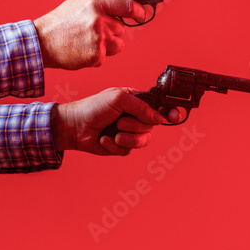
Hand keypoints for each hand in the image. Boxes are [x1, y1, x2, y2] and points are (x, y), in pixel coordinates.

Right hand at [32, 0, 148, 69]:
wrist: (41, 43)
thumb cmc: (56, 24)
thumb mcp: (75, 4)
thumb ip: (96, 5)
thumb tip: (113, 8)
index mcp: (95, 4)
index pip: (126, 6)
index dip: (138, 11)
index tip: (142, 15)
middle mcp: (99, 20)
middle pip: (121, 30)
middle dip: (112, 34)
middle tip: (94, 35)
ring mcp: (99, 38)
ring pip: (118, 45)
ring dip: (108, 47)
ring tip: (88, 44)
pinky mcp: (96, 55)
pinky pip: (105, 58)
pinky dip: (95, 58)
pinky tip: (81, 52)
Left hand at [49, 87, 183, 155]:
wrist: (74, 127)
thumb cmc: (93, 108)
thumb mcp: (118, 99)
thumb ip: (141, 106)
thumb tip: (160, 118)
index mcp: (135, 101)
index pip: (159, 106)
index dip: (169, 112)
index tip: (175, 116)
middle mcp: (134, 116)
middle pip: (151, 127)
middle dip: (135, 127)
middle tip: (119, 122)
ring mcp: (128, 132)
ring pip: (143, 141)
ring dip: (126, 138)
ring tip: (113, 133)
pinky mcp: (121, 146)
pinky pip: (128, 150)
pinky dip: (115, 146)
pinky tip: (104, 139)